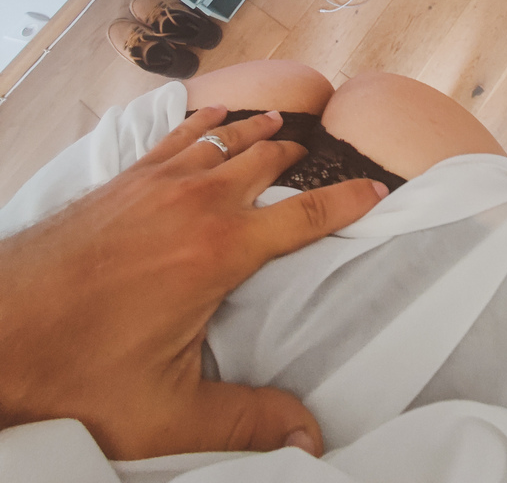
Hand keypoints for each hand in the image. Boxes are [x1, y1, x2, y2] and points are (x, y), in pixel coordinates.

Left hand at [0, 107, 385, 459]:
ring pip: (224, 141)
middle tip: (321, 158)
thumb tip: (309, 438)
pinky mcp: (125, 180)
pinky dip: (203, 124)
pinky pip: (176, 137)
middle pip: (266, 163)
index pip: (304, 216)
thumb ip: (245, 421)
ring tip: (282, 124)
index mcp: (220, 250)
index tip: (377, 188)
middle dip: (299, 159)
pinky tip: (210, 119)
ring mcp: (157, 183)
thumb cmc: (78, 369)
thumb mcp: (168, 413)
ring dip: (258, 133)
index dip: (348, 201)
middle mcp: (196, 202)